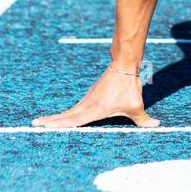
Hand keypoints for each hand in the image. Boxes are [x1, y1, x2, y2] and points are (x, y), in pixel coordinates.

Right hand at [31, 65, 158, 129]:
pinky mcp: (89, 97)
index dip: (58, 125)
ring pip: (68, 112)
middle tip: (33, 125)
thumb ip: (144, 120)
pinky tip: (61, 119)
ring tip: (41, 123)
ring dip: (55, 118)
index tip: (43, 127)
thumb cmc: (128, 86)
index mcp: (94, 109)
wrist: (124, 64)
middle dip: (50, 122)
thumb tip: (157, 127)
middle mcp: (87, 104)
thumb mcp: (137, 106)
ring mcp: (87, 100)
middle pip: (65, 116)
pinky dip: (65, 115)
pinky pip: (74, 109)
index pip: (73, 120)